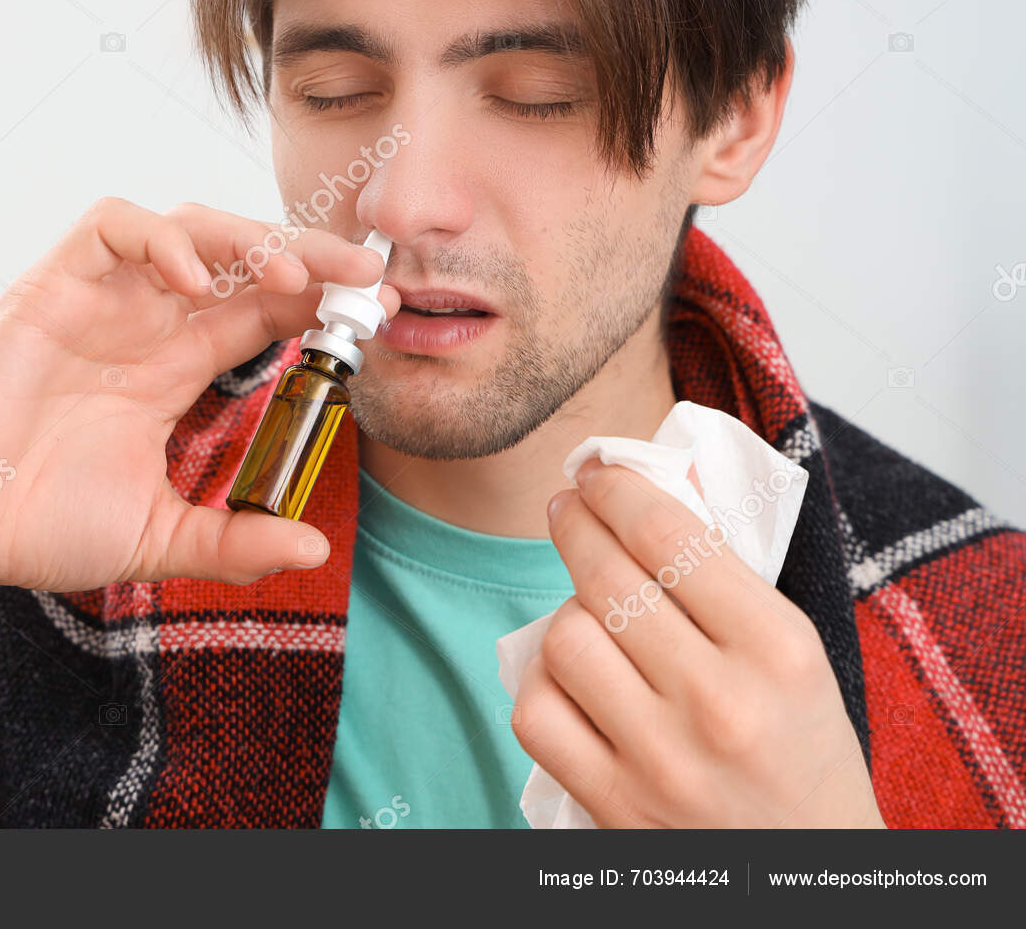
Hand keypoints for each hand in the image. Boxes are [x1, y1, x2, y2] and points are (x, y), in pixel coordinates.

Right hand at [0, 197, 397, 611]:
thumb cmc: (28, 523)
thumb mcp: (154, 539)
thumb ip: (232, 541)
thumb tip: (313, 546)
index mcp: (172, 371)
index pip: (264, 313)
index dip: (322, 304)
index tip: (378, 313)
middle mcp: (145, 324)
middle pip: (242, 259)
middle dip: (309, 256)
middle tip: (366, 274)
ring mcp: (101, 300)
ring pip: (188, 227)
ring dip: (246, 238)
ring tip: (294, 274)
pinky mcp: (51, 286)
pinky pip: (111, 227)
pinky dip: (157, 236)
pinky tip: (192, 276)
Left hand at [510, 457, 883, 827]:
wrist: (811, 876)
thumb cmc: (803, 753)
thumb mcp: (796, 657)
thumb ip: (726, 579)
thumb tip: (649, 486)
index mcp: (777, 651)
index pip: (668, 535)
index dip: (617, 488)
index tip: (596, 473)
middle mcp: (718, 702)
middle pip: (606, 576)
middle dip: (575, 524)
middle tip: (568, 508)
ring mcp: (660, 759)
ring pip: (565, 637)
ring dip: (568, 613)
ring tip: (587, 611)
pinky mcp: (613, 804)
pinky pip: (537, 712)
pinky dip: (543, 683)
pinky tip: (569, 676)